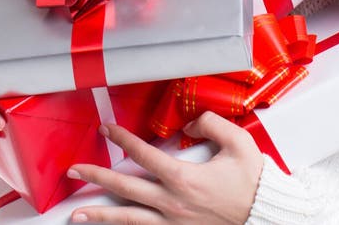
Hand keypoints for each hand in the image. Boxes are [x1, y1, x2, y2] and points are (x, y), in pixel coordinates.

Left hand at [67, 112, 263, 223]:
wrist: (264, 215)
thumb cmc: (251, 181)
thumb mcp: (236, 142)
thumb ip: (209, 123)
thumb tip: (188, 124)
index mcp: (183, 177)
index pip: (143, 154)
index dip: (121, 140)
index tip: (105, 129)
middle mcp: (172, 202)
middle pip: (125, 189)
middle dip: (95, 178)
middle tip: (73, 171)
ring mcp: (172, 222)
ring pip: (128, 219)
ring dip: (98, 216)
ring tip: (74, 215)